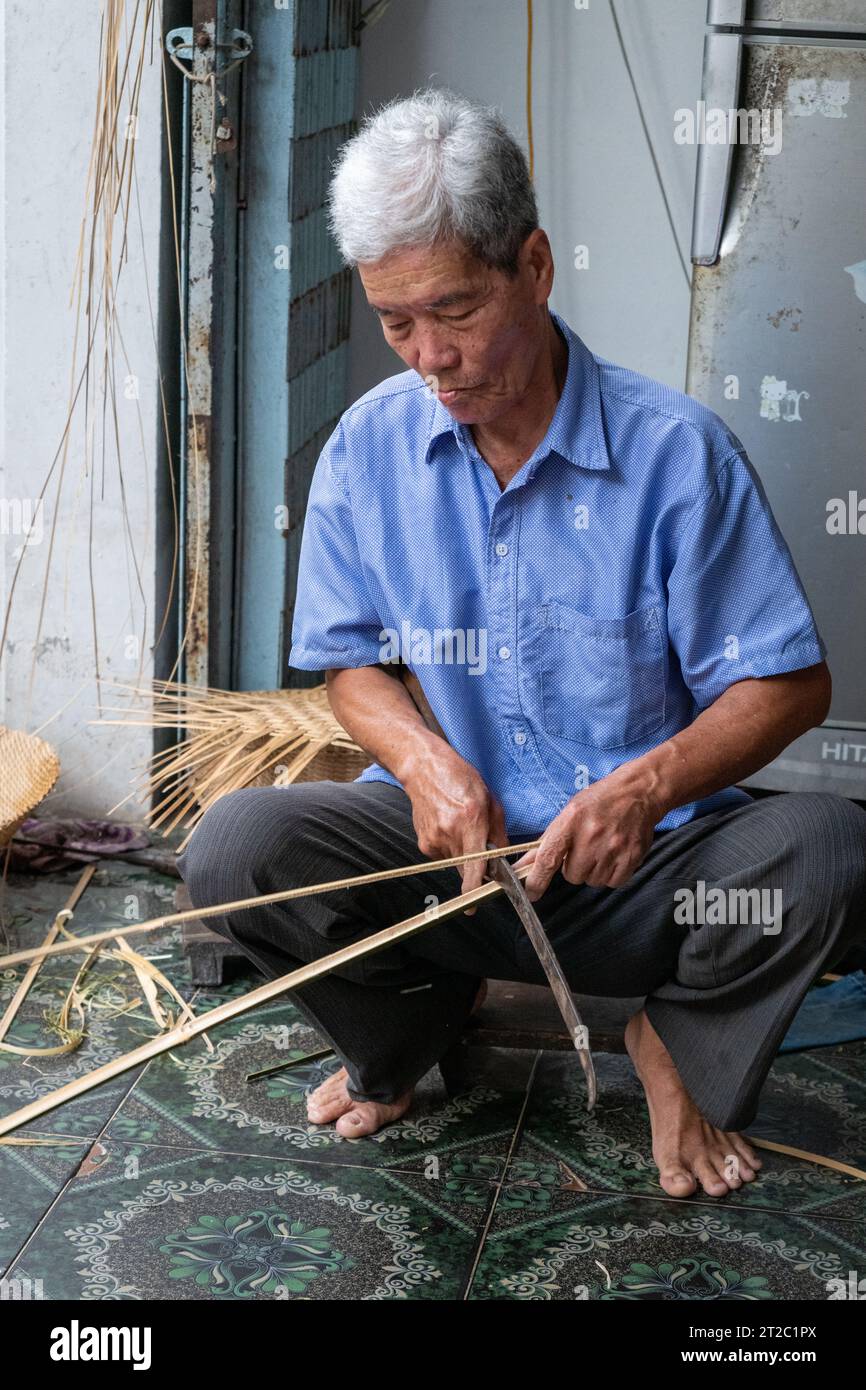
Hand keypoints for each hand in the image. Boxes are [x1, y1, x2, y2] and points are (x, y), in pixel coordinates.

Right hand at [402, 745, 508, 913]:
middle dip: (476, 867)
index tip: (472, 906)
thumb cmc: (460, 779)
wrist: (423, 769)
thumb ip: (499, 832)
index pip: (474, 868)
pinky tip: (448, 826)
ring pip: (455, 863)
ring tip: (460, 827)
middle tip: (478, 846)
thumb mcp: (490, 801)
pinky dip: (450, 848)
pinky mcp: (424, 843)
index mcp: (471, 823)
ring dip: (462, 854)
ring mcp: (434, 840)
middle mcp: (450, 835)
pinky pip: (443, 856)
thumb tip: (503, 856)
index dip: (474, 891)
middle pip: (466, 870)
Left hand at [511, 767, 659, 900]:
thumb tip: (523, 865)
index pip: (547, 858)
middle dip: (574, 868)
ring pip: (592, 881)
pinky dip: (611, 874)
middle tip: (584, 850)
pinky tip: (614, 855)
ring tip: (601, 849)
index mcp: (571, 821)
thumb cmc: (599, 801)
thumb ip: (547, 841)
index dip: (537, 880)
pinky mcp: (632, 857)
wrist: (638, 793)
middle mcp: (591, 835)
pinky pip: (613, 883)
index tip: (531, 893)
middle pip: (572, 876)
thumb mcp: (569, 813)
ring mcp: (613, 847)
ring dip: (593, 871)